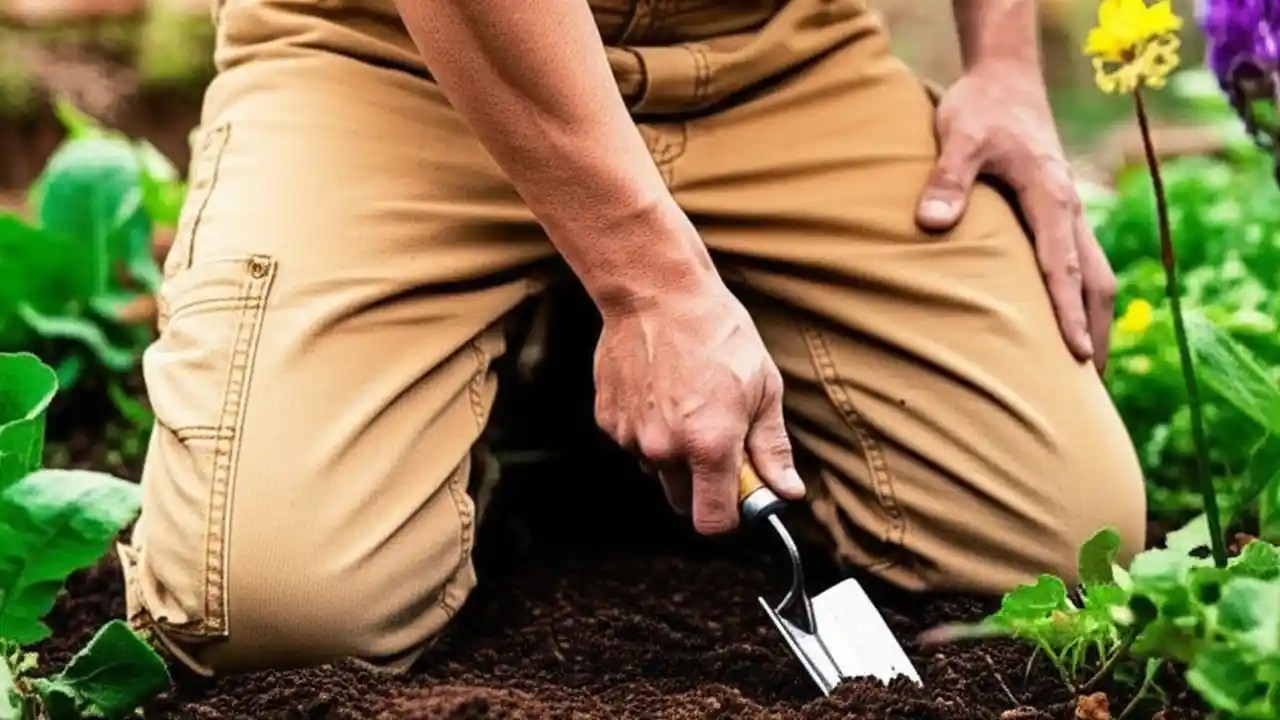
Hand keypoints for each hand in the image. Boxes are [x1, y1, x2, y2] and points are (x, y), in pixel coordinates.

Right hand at [593, 279, 806, 533]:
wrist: (657, 293)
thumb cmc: (717, 333)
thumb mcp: (763, 388)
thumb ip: (771, 449)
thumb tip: (786, 491)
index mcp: (709, 445)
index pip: (713, 522)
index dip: (730, 515)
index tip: (740, 496)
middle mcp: (664, 449)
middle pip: (683, 502)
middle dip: (702, 485)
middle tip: (717, 442)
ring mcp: (631, 437)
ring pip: (657, 471)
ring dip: (673, 454)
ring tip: (687, 403)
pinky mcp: (608, 421)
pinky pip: (633, 444)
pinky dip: (649, 430)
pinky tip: (661, 392)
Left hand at [914, 61, 1116, 373]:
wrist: (1003, 80)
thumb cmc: (980, 109)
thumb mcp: (958, 138)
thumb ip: (946, 179)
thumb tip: (932, 223)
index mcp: (1051, 200)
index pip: (1063, 269)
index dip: (1068, 315)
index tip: (1077, 358)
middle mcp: (1070, 212)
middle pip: (1096, 281)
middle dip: (1095, 330)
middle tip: (1091, 386)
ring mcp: (1068, 214)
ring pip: (1095, 274)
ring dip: (1093, 318)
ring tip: (1085, 371)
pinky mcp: (1057, 213)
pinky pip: (1079, 263)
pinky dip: (1080, 296)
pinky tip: (1063, 322)